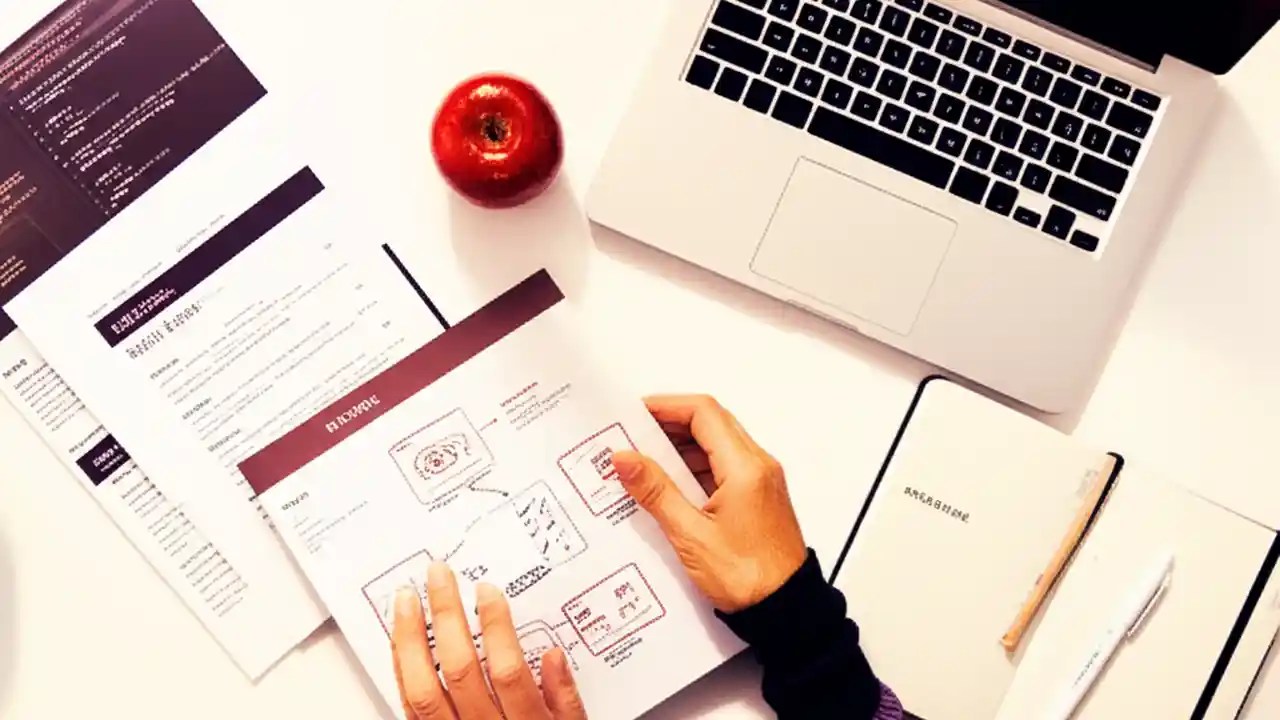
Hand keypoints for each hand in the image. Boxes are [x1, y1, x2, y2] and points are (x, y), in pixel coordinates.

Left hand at [392, 562, 586, 719]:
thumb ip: (567, 702)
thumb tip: (554, 657)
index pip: (508, 671)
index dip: (496, 628)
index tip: (487, 592)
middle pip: (460, 671)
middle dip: (447, 617)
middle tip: (439, 577)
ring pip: (423, 691)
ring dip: (411, 639)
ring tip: (407, 601)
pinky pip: (407, 708)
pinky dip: (400, 670)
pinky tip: (400, 642)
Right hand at [612, 395, 807, 612]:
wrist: (787, 612)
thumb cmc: (747, 577)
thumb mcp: (691, 535)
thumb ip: (656, 491)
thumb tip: (624, 458)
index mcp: (745, 467)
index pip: (703, 413)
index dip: (666, 406)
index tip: (634, 414)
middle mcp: (758, 466)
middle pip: (711, 424)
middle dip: (669, 425)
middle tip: (632, 436)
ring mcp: (760, 481)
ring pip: (717, 445)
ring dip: (681, 448)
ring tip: (642, 463)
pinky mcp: (757, 498)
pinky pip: (723, 468)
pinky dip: (694, 468)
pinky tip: (668, 487)